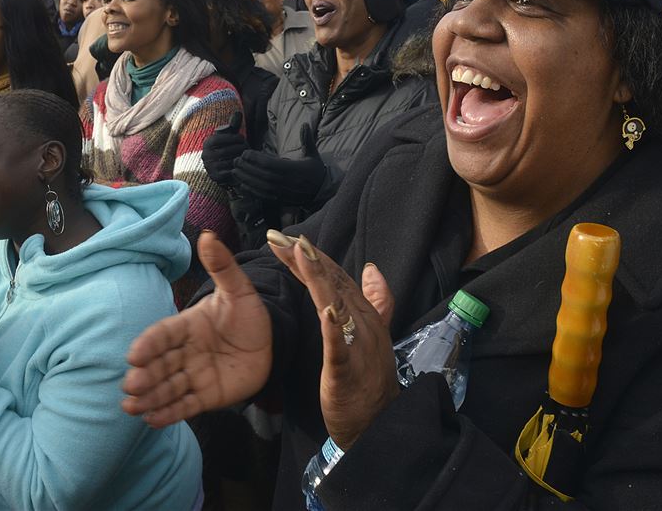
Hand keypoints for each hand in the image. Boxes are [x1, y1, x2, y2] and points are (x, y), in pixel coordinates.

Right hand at [122, 232, 272, 427]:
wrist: (272, 343)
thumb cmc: (250, 314)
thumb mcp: (239, 289)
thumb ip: (222, 266)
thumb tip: (208, 236)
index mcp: (187, 325)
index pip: (164, 334)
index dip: (149, 344)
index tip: (134, 354)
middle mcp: (185, 351)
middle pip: (161, 364)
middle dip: (145, 375)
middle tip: (130, 385)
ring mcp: (194, 375)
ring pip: (168, 387)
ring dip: (150, 397)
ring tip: (132, 407)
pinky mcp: (206, 397)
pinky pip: (185, 405)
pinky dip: (169, 413)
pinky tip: (152, 421)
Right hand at [202, 111, 246, 186]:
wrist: (225, 168)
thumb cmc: (230, 148)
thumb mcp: (231, 136)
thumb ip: (234, 125)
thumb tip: (238, 112)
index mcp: (207, 143)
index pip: (219, 139)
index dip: (233, 138)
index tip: (242, 138)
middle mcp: (205, 156)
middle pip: (225, 151)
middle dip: (239, 148)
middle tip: (247, 148)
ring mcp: (209, 167)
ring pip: (228, 161)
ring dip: (240, 158)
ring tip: (246, 156)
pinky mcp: (215, 177)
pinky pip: (230, 172)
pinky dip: (238, 168)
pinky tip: (243, 164)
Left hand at [233, 123, 325, 205]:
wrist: (320, 192)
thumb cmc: (314, 171)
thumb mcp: (312, 154)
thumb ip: (307, 139)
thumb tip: (305, 124)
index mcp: (292, 169)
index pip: (269, 164)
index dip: (255, 158)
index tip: (245, 152)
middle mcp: (284, 182)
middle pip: (261, 175)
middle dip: (246, 167)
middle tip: (235, 160)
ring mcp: (280, 193)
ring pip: (258, 186)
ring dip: (244, 179)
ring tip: (234, 171)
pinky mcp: (278, 200)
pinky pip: (261, 197)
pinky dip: (250, 191)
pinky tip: (241, 185)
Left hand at [267, 231, 396, 449]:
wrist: (380, 424)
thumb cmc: (369, 379)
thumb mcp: (372, 335)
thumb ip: (375, 300)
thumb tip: (372, 267)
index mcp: (364, 314)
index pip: (337, 276)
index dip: (313, 255)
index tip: (288, 238)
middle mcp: (363, 323)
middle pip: (333, 283)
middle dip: (307, 258)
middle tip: (280, 237)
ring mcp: (357, 346)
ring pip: (336, 305)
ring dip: (318, 279)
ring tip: (301, 255)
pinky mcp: (347, 371)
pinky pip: (340, 348)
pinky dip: (334, 330)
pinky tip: (325, 313)